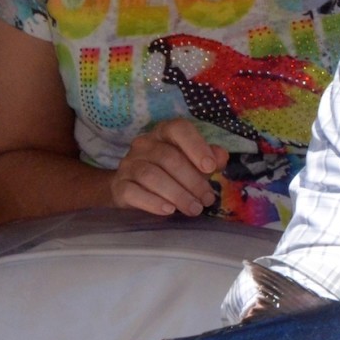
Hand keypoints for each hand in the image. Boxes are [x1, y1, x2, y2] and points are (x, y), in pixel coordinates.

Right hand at [110, 119, 230, 216]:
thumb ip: (209, 158)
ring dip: (177, 194)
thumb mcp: (192, 162)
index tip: (211, 168)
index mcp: (164, 133)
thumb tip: (221, 157)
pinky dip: (153, 202)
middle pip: (168, 158)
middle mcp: (144, 144)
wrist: (131, 188)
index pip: (178, 129)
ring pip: (151, 176)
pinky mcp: (119, 186)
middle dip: (192, 181)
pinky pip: (133, 192)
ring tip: (194, 209)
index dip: (196, 146)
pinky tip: (169, 210)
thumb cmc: (169, 171)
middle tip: (206, 199)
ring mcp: (129, 164)